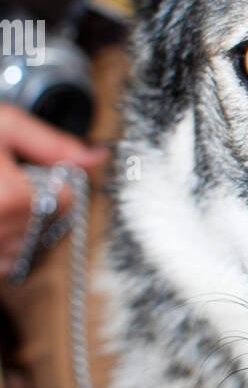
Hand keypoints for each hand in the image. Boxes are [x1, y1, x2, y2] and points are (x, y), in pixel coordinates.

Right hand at [0, 106, 107, 276]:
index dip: (54, 180)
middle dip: (33, 202)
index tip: (31, 167)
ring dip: (16, 224)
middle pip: (44, 225)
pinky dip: (0, 241)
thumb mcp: (4, 126)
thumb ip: (52, 144)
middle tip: (3, 177)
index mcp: (9, 199)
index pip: (64, 202)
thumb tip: (98, 157)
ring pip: (24, 246)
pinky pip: (2, 262)